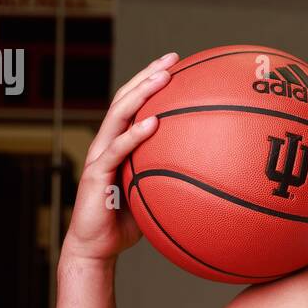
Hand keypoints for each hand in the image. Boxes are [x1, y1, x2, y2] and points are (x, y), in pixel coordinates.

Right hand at [61, 52, 178, 264]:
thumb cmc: (126, 223)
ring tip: (162, 78)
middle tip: (172, 59)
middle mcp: (107, 143)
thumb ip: (173, 178)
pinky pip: (116, 150)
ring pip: (118, 115)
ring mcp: (99, 156)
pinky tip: (152, 122)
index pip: (135, 104)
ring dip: (141, 94)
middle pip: (125, 99)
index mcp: (120, 144)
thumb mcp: (155, 194)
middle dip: (148, 75)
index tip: (177, 63)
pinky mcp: (95, 174)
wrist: (95, 248)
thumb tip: (212, 172)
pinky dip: (134, 134)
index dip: (152, 82)